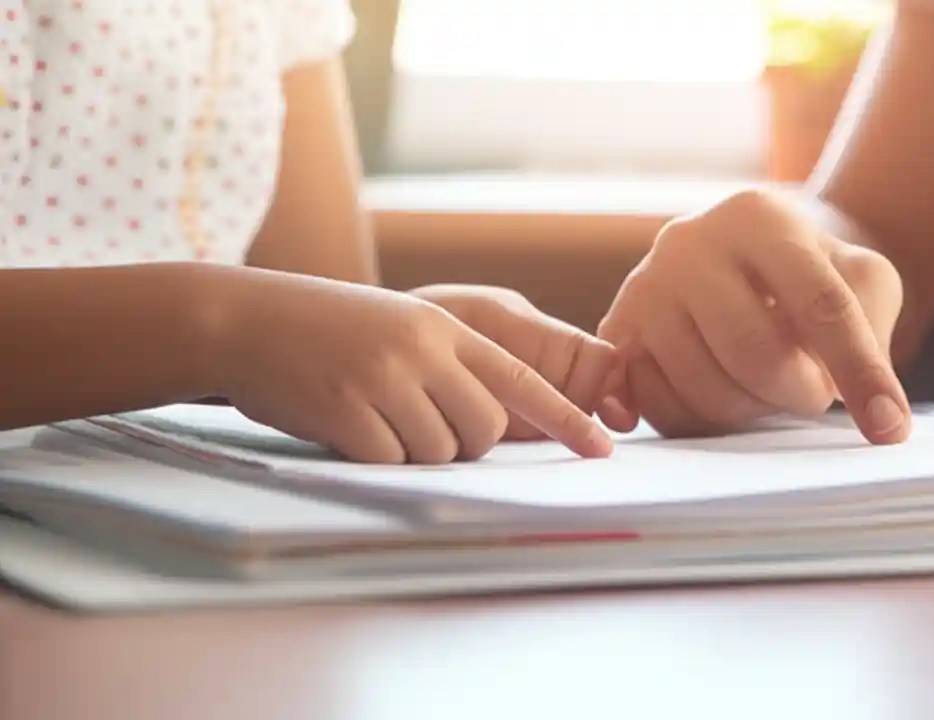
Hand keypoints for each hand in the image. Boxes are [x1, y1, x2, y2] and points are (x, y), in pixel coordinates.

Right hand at [207, 269, 612, 463]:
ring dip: (412, 451)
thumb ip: (447, 364)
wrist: (243, 320)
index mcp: (443, 326)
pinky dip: (373, 458)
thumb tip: (491, 424)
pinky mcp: (347, 409)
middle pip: (484, 430)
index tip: (603, 448)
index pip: (521, 379)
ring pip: (439, 452)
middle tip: (413, 425)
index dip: (566, 418)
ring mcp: (385, 378)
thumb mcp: (398, 326)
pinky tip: (343, 426)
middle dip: (462, 444)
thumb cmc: (324, 331)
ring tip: (369, 415)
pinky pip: (390, 463)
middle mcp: (423, 349)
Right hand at [598, 188, 909, 441]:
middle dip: (799, 394)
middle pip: (756, 355)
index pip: (820, 304)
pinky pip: (655, 406)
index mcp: (758, 216)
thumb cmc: (812, 275)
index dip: (860, 372)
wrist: (742, 259)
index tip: (891, 430)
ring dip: (751, 410)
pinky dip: (696, 419)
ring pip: (704, 389)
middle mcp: (689, 241)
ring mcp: (644, 286)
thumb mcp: (862, 279)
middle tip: (812, 392)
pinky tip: (720, 398)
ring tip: (765, 385)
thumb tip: (876, 411)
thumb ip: (871, 328)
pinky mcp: (617, 332)